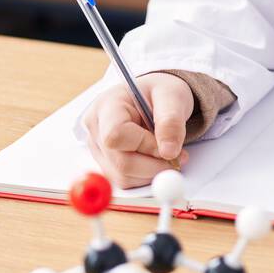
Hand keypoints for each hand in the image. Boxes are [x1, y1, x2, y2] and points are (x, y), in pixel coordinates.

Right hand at [82, 72, 193, 189]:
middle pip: (119, 162)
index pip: (116, 136)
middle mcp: (95, 128)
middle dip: (153, 165)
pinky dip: (145, 176)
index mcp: (106, 105)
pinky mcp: (105, 162)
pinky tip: (155, 160)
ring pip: (122, 176)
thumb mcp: (172, 96)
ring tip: (168, 155)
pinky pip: (124, 180)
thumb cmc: (161, 92)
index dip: (146, 146)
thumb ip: (171, 121)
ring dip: (151, 173)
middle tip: (178, 158)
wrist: (156, 97)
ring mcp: (97, 147)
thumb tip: (169, 152)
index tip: (169, 146)